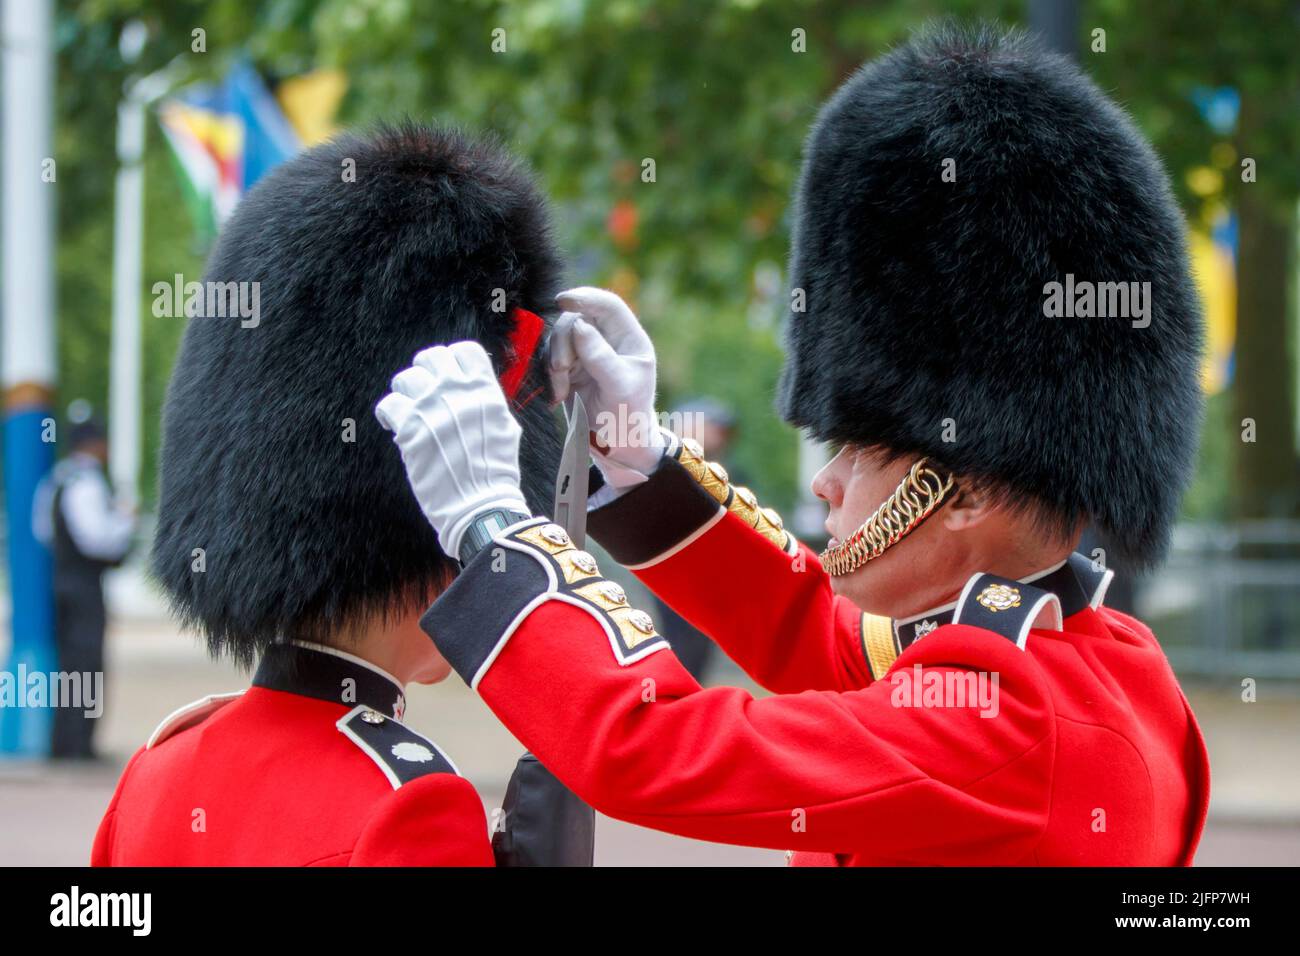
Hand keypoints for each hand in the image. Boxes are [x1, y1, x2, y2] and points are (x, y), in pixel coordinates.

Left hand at [376, 342, 528, 557]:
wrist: (481, 504)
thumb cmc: (496, 472)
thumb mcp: (504, 427)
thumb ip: (488, 402)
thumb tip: (475, 390)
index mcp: (485, 391)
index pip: (464, 350)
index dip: (453, 360)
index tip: (448, 375)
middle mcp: (457, 393)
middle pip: (431, 357)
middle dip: (426, 372)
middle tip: (425, 391)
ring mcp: (431, 409)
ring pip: (406, 378)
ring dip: (406, 393)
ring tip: (410, 410)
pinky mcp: (409, 430)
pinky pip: (388, 404)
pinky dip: (388, 413)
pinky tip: (394, 425)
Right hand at [549, 287, 664, 483]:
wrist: (616, 446)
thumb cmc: (627, 417)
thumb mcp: (619, 387)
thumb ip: (601, 356)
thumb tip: (580, 325)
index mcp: (629, 339)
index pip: (608, 305)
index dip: (586, 297)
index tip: (563, 302)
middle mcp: (608, 340)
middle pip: (576, 319)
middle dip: (563, 342)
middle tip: (562, 369)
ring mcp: (587, 353)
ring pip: (558, 338)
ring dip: (555, 362)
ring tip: (562, 391)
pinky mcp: (570, 368)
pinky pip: (550, 358)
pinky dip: (550, 376)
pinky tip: (558, 396)